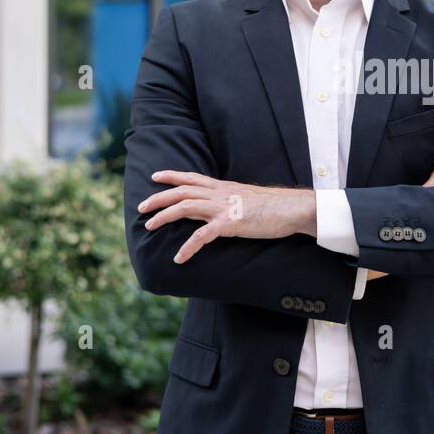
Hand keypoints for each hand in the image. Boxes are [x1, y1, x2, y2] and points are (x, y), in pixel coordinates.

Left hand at [137, 171, 314, 263]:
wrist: (291, 208)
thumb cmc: (274, 206)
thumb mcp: (247, 198)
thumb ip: (232, 200)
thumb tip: (225, 208)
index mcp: (223, 187)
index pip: (191, 177)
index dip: (171, 176)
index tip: (155, 177)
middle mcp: (219, 194)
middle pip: (181, 191)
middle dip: (158, 198)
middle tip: (142, 208)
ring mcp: (223, 207)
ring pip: (184, 207)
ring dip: (164, 216)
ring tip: (150, 227)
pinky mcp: (229, 224)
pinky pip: (202, 236)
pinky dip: (187, 247)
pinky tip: (179, 258)